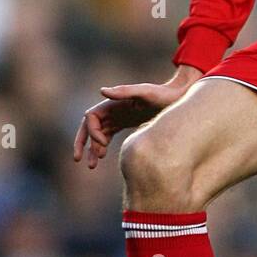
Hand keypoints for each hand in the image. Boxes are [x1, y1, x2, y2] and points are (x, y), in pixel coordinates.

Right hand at [73, 65, 202, 168]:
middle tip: (78, 159)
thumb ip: (124, 91)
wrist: (178, 97)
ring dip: (92, 148)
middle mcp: (113, 108)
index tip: (103, 145)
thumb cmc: (163, 94)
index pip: (92, 117)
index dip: (92, 132)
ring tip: (92, 166)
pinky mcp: (125, 122)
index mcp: (114, 102)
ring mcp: (119, 115)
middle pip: (90, 126)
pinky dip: (102, 146)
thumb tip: (102, 91)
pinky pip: (108, 135)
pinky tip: (101, 157)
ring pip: (98, 133)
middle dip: (82, 142)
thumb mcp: (145, 92)